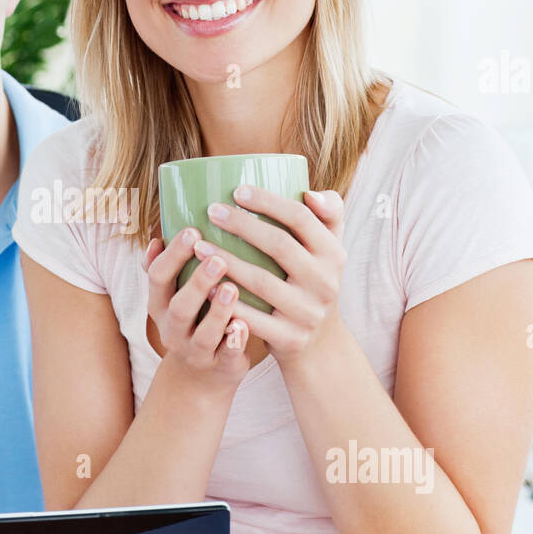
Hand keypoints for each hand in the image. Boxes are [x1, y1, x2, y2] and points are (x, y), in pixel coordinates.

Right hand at [142, 227, 250, 397]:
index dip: (173, 255)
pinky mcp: (221, 366)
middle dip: (197, 283)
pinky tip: (244, 325)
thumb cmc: (194, 320)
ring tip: (232, 288)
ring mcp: (196, 351)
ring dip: (217, 311)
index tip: (192, 231)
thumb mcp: (173, 297)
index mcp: (160, 306)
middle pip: (180, 307)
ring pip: (204, 334)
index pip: (158, 278)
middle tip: (217, 259)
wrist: (200, 376)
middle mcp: (173, 330)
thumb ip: (168, 270)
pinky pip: (227, 356)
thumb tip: (158, 238)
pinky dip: (235, 341)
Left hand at [194, 185, 346, 371]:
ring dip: (227, 261)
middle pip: (279, 245)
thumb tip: (309, 192)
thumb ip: (329, 214)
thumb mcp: (330, 249)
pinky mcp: (289, 338)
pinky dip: (228, 303)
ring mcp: (307, 312)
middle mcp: (325, 282)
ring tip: (199, 246)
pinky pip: (252, 318)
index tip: (237, 190)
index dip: (269, 202)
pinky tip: (205, 288)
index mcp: (334, 254)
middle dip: (242, 225)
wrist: (320, 343)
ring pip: (261, 281)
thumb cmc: (314, 281)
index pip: (302, 218)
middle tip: (211, 211)